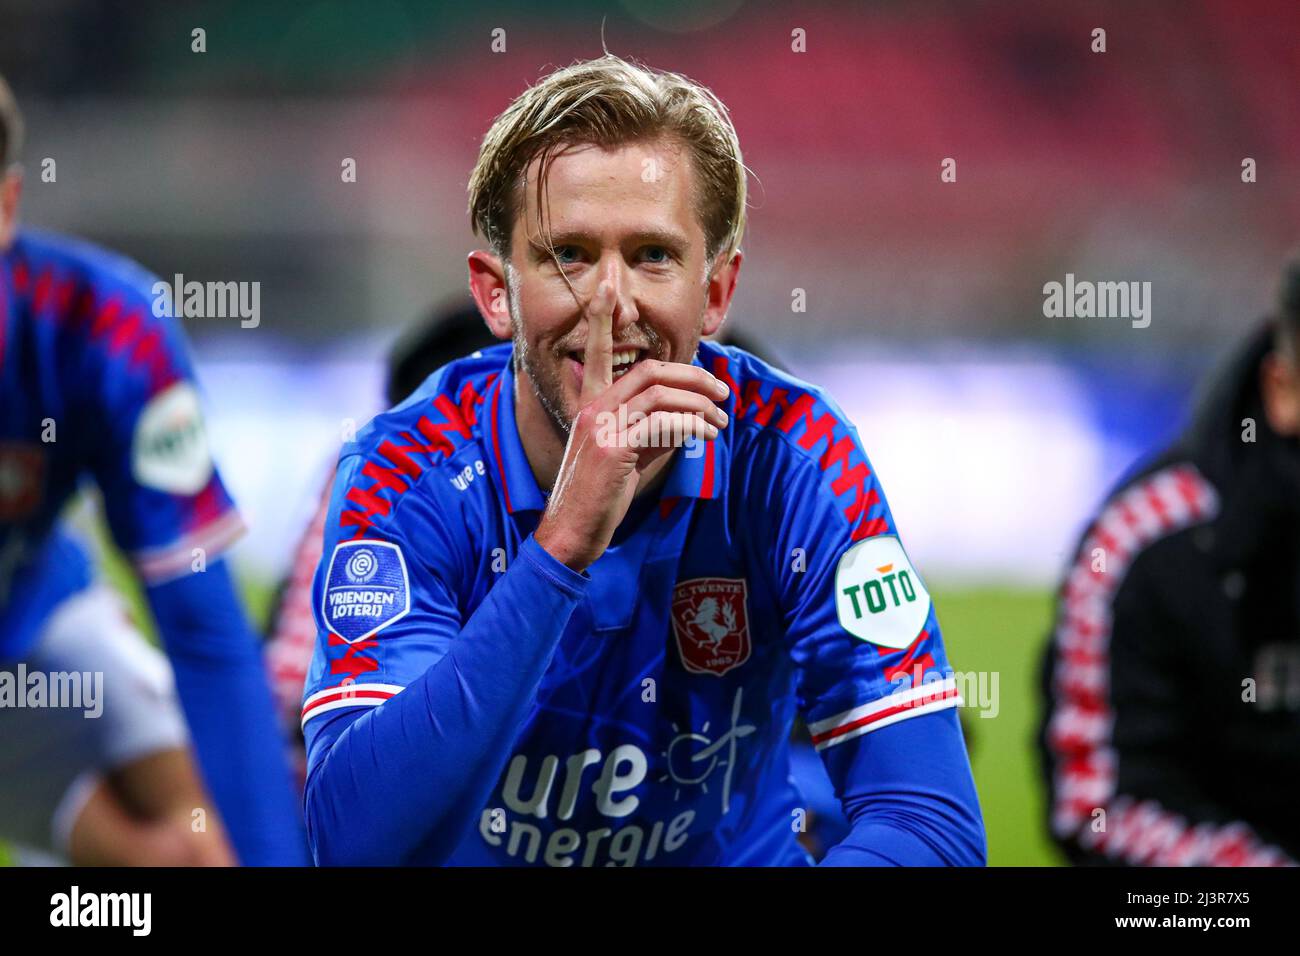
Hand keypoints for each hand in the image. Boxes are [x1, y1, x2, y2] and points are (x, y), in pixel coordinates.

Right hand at [534, 280, 729, 570]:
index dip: (601, 319)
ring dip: (700, 405)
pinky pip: (663, 424)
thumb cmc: (600, 498)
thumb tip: (688, 420)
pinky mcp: (613, 449)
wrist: (571, 533)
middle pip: (651, 371)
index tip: (606, 288)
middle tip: (722, 393)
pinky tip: (707, 437)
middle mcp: (593, 408)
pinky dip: (692, 426)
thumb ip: (653, 431)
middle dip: (694, 377)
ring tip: (722, 422)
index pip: (597, 352)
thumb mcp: (628, 456)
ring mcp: (601, 427)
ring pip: (661, 395)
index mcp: (591, 405)